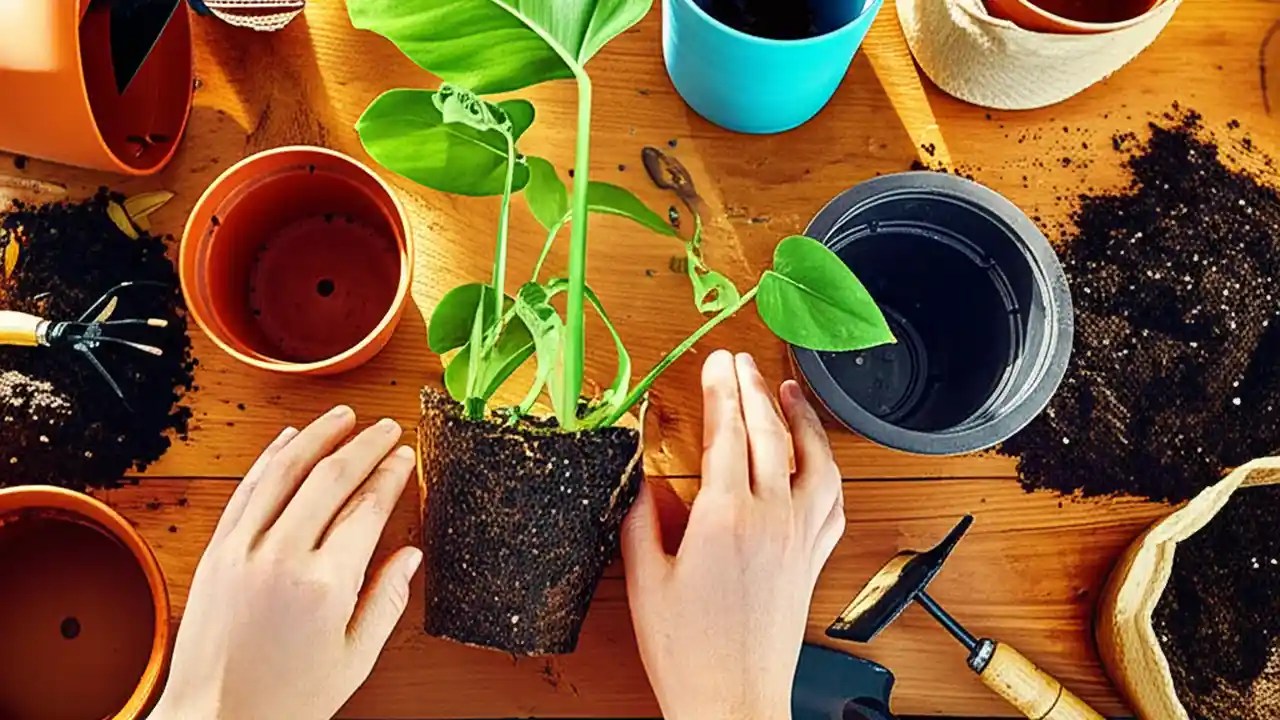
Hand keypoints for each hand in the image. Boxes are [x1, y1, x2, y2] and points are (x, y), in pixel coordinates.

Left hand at [152, 406, 420, 719]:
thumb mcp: (353, 660)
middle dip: (364, 445)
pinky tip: (289, 441)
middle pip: (330, 478)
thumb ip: (386, 600)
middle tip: (387, 428)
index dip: (390, 475)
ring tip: (343, 416)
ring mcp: (242, 550)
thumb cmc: (284, 701)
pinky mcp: (216, 552)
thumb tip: (411, 555)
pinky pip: (246, 490)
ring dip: (317, 436)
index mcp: (325, 585)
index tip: (405, 456)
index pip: (367, 508)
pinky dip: (270, 459)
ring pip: (284, 471)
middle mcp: (281, 557)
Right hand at [622, 351, 845, 719]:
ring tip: (789, 390)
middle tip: (741, 361)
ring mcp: (799, 539)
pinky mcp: (812, 562)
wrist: (732, 702)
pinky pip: (833, 502)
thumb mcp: (645, 581)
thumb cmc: (688, 653)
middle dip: (755, 389)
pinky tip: (816, 459)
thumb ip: (638, 518)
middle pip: (770, 435)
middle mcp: (772, 521)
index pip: (728, 433)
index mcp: (725, 519)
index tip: (715, 363)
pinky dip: (827, 468)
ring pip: (814, 461)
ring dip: (802, 419)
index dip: (721, 391)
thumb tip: (632, 473)